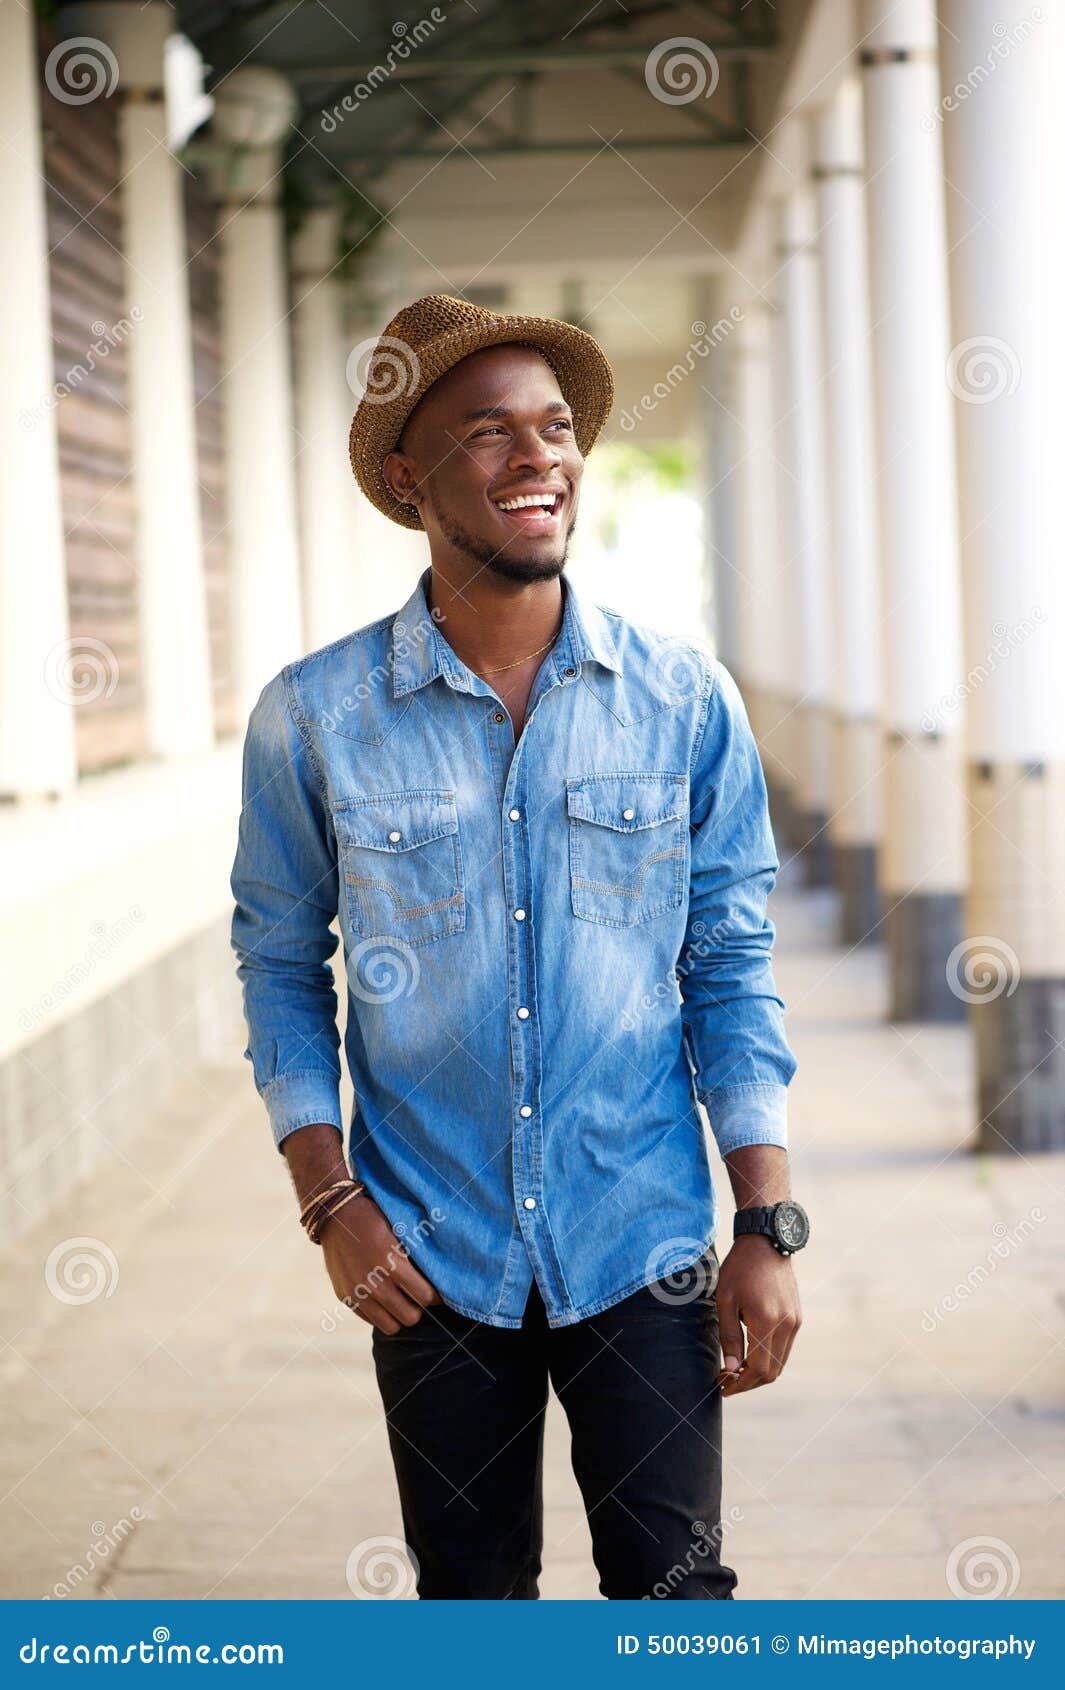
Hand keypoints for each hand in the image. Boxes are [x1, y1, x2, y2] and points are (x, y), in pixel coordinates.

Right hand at [320, 1193, 442, 1334]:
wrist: (335, 1216)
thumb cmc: (374, 1219)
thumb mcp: (399, 1232)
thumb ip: (415, 1257)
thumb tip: (438, 1277)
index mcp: (391, 1263)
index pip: (425, 1297)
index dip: (435, 1296)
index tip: (436, 1292)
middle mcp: (374, 1283)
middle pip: (410, 1317)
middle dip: (419, 1307)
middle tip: (418, 1296)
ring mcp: (357, 1293)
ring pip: (391, 1326)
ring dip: (399, 1315)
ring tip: (402, 1301)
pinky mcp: (345, 1297)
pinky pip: (371, 1320)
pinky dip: (380, 1313)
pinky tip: (383, 1298)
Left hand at [714, 1234, 800, 1396]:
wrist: (766, 1242)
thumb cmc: (740, 1268)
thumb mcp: (725, 1300)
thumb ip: (729, 1337)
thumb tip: (732, 1369)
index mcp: (767, 1321)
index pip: (758, 1369)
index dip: (740, 1384)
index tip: (723, 1387)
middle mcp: (786, 1325)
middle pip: (771, 1372)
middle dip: (748, 1382)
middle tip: (726, 1380)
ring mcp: (795, 1321)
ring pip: (780, 1362)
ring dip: (759, 1372)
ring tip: (735, 1369)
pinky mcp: (797, 1317)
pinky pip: (784, 1348)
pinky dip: (768, 1358)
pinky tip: (750, 1354)